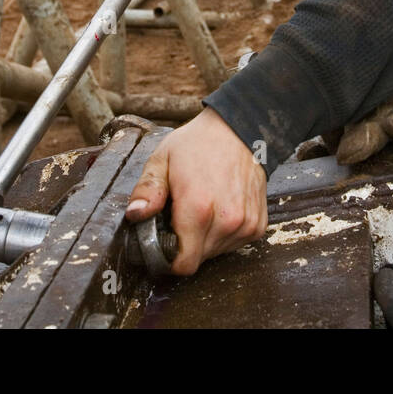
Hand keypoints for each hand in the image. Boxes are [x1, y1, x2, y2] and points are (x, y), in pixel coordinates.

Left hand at [124, 107, 267, 275]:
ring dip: (206, 239)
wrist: (238, 129)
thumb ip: (147, 190)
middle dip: (187, 244)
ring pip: (217, 252)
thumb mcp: (162, 159)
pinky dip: (225, 233)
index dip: (170, 259)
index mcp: (198, 208)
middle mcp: (226, 220)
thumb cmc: (198, 144)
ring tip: (203, 209)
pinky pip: (236, 243)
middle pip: (199, 259)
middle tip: (182, 216)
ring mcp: (245, 223)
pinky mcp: (258, 224)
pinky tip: (220, 209)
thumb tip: (134, 214)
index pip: (184, 264)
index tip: (164, 243)